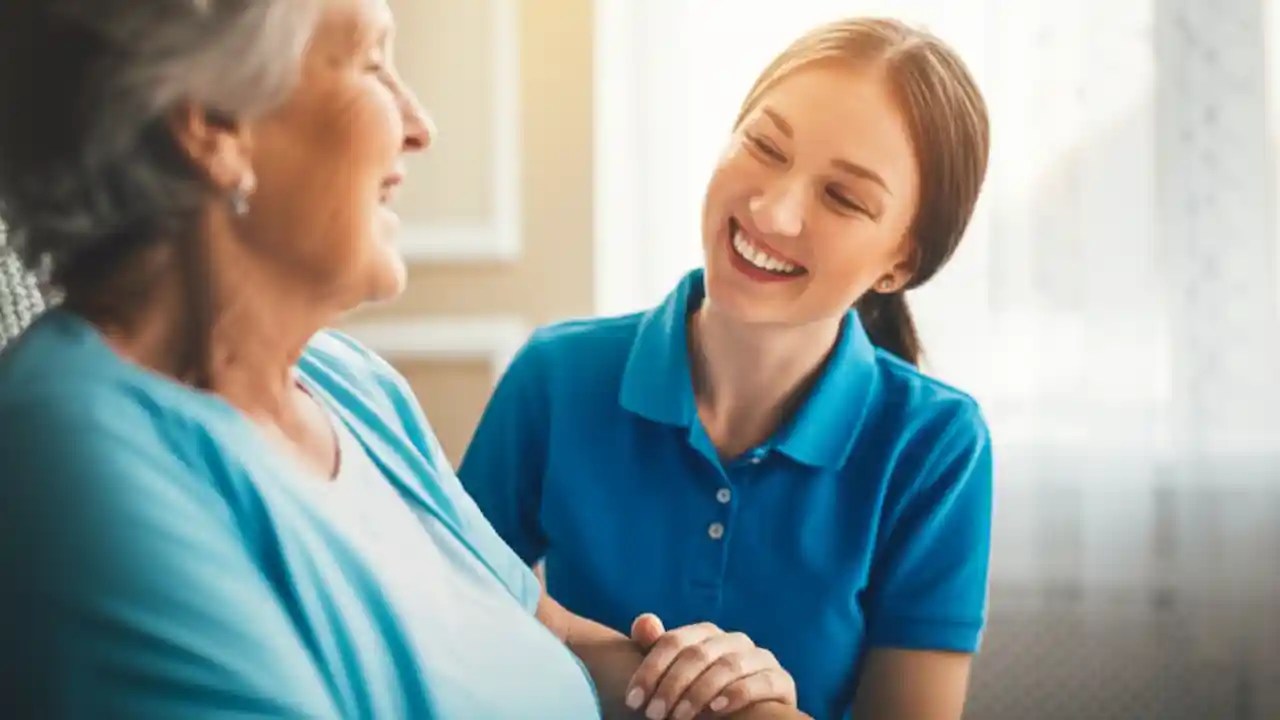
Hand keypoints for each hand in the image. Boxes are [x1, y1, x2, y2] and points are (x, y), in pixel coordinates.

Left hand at [624, 614, 797, 719]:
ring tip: (679, 716)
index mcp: (706, 634)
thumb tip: (644, 621)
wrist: (749, 717)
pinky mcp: (781, 680)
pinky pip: (761, 682)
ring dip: (699, 692)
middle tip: (653, 714)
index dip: (650, 669)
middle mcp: (734, 640)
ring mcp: (760, 658)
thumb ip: (656, 648)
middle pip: (698, 653)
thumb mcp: (676, 675)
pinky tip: (716, 710)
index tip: (633, 699)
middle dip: (671, 685)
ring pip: (728, 666)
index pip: (673, 641)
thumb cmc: (704, 695)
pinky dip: (737, 694)